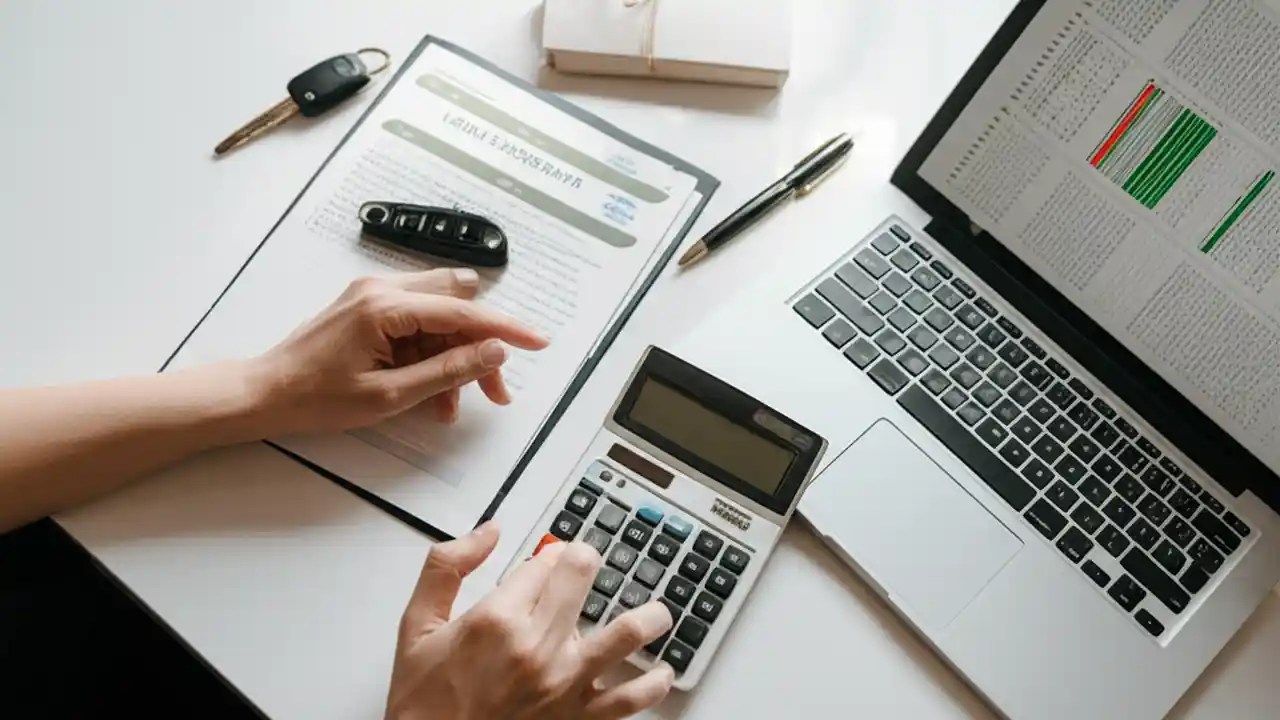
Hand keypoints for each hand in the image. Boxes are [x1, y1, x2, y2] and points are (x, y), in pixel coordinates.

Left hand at [250, 269, 547, 435]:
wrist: (265, 394)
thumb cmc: (315, 397)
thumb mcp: (391, 395)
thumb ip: (448, 371)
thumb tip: (493, 352)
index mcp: (386, 307)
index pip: (465, 312)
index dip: (506, 329)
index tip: (538, 342)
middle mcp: (382, 290)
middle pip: (457, 307)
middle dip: (482, 348)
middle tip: (495, 391)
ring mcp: (374, 295)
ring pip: (441, 316)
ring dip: (457, 355)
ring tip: (455, 402)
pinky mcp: (369, 307)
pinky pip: (418, 324)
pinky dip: (433, 354)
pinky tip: (432, 391)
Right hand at [387, 523, 675, 719]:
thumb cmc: (424, 700)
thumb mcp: (416, 624)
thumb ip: (446, 567)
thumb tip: (487, 532)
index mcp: (496, 619)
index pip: (543, 560)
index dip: (549, 553)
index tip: (548, 559)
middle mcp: (536, 646)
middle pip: (582, 577)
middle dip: (584, 563)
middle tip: (583, 567)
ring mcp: (563, 682)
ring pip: (627, 632)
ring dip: (648, 615)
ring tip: (656, 612)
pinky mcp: (578, 717)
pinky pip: (631, 698)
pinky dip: (654, 684)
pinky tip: (661, 674)